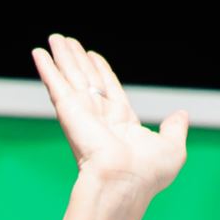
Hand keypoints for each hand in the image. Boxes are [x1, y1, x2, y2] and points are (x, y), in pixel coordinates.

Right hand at [31, 35, 187, 196]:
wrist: (124, 182)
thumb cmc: (147, 174)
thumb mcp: (172, 148)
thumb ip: (175, 129)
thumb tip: (182, 115)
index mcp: (122, 125)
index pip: (110, 90)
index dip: (101, 71)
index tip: (93, 55)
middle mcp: (100, 118)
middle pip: (88, 80)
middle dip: (78, 60)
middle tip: (67, 41)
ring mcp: (83, 113)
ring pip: (72, 77)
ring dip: (63, 57)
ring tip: (55, 38)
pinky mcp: (68, 111)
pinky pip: (55, 84)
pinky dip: (46, 68)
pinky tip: (38, 53)